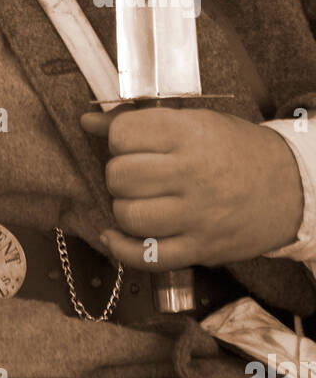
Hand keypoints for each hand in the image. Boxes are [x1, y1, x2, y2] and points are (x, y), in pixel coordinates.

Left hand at [80, 106, 304, 268]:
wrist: (290, 187)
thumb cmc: (236, 149)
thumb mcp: (194, 120)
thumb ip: (138, 121)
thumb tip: (87, 122)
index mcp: (188, 134)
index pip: (122, 134)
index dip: (117, 138)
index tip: (129, 142)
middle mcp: (191, 175)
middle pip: (119, 176)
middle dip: (118, 173)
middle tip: (135, 172)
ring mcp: (196, 216)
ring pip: (128, 215)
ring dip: (122, 207)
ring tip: (137, 199)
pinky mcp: (200, 249)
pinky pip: (146, 257)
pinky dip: (121, 248)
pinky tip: (115, 235)